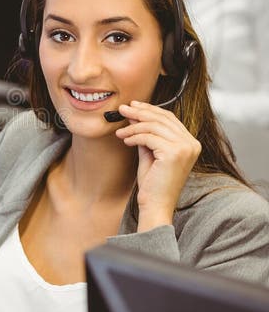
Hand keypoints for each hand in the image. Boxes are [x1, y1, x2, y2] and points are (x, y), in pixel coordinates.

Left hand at [115, 100, 200, 231]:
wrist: (156, 205)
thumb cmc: (153, 184)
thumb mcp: (149, 152)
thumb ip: (145, 133)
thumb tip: (134, 114)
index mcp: (190, 143)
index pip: (169, 118)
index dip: (150, 109)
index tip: (133, 105)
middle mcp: (191, 144)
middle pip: (162, 119)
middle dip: (139, 112)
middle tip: (122, 109)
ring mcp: (185, 148)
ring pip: (154, 126)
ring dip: (133, 126)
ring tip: (119, 131)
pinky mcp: (174, 153)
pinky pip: (149, 137)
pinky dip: (134, 136)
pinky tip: (125, 140)